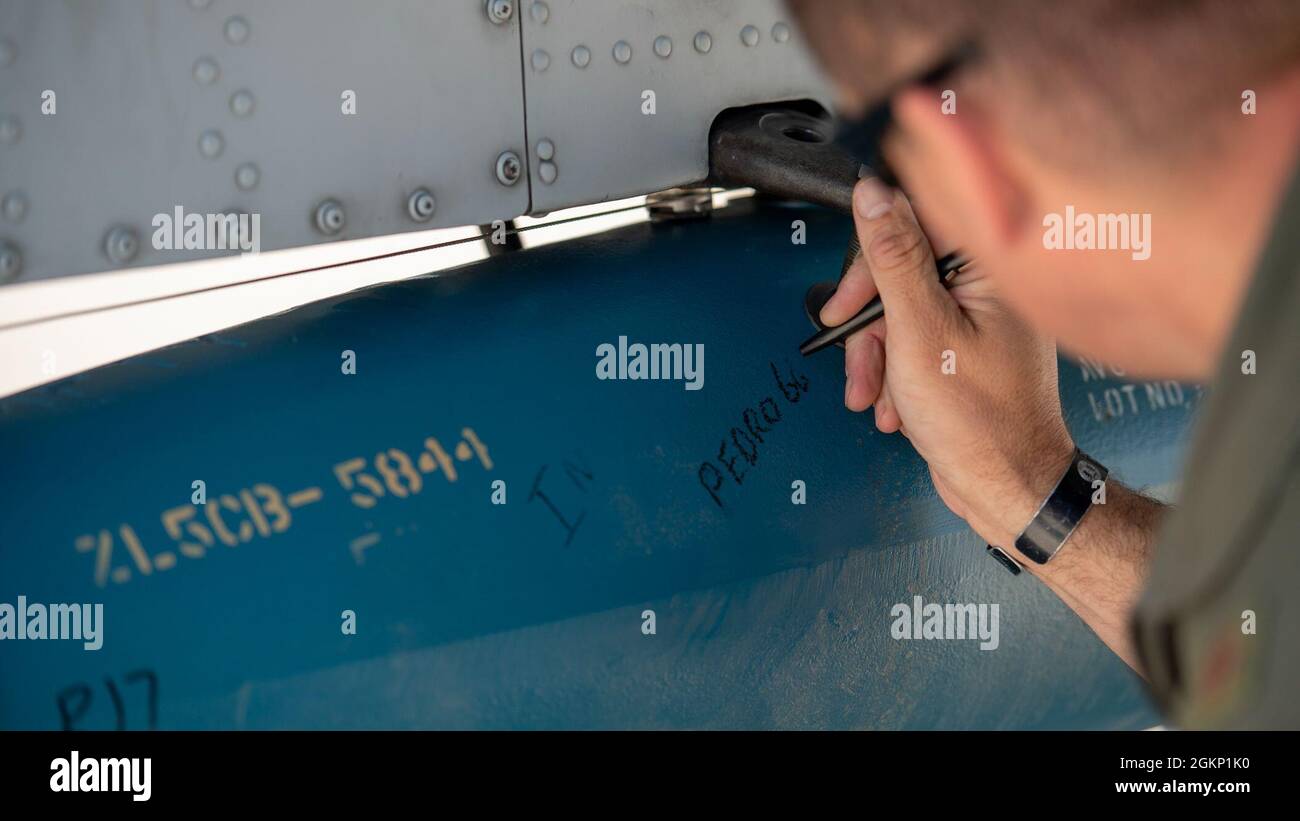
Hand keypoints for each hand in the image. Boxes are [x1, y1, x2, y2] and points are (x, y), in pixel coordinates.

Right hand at [822, 177, 1075, 548]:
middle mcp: (988, 288)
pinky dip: (894, 374)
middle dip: (868, 323)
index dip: (871, 260)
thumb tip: (873, 194)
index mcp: (989, 269)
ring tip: (872, 395)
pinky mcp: (966, 352)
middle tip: (854, 353)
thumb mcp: (919, 332)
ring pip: (900, 313)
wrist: (1007, 489)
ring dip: (875, 357)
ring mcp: (978, 321)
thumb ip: (894, 258)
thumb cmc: (978, 422)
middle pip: (900, 273)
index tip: (848, 300)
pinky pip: (913, 343)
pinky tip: (894, 407)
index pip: (915, 224)